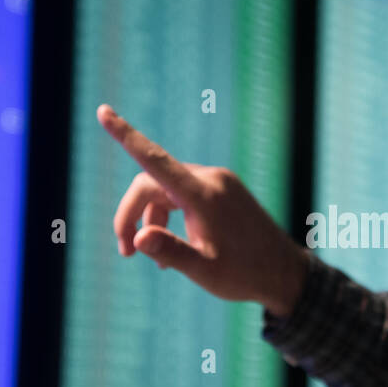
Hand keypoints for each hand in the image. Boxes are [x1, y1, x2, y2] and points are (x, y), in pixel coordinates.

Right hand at [96, 104, 309, 317]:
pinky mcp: (224, 190)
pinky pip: (185, 195)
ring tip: (156, 260)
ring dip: (152, 219)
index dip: (124, 136)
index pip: (154, 159)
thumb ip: (170, 251)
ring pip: (167, 190)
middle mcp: (211, 179)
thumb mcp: (204, 270)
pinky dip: (171, 216)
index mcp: (203, 194)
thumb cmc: (245, 274)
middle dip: (132, 214)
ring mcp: (219, 182)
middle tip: (126, 252)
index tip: (102, 111)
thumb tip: (137, 238)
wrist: (285, 273)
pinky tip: (173, 249)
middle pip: (152, 183)